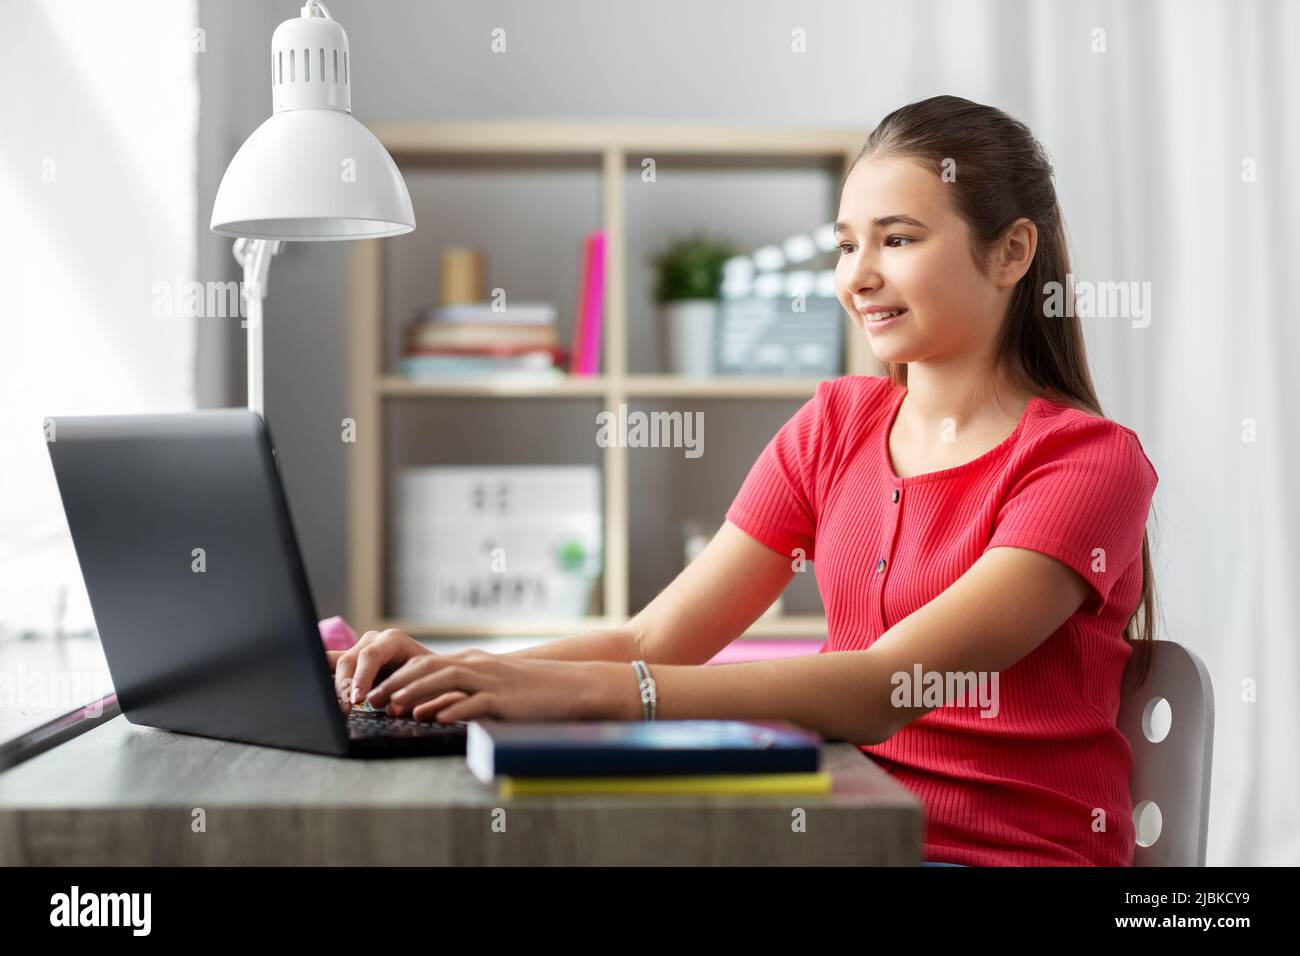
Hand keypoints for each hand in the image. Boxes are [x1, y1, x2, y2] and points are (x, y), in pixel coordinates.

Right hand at [332, 628, 437, 715]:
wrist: (432, 674)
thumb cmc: (431, 678)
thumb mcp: (425, 682)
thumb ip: (410, 693)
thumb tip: (392, 709)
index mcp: (392, 640)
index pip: (370, 655)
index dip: (362, 677)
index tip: (358, 699)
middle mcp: (372, 642)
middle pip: (348, 660)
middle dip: (344, 686)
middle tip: (345, 711)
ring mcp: (358, 651)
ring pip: (333, 664)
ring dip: (332, 687)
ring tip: (337, 710)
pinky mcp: (349, 664)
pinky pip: (330, 670)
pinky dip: (328, 686)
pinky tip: (327, 703)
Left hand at [364, 653, 633, 723]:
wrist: (573, 685)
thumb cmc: (534, 690)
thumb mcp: (496, 684)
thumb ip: (467, 691)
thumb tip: (435, 707)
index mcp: (473, 661)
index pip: (427, 663)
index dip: (399, 676)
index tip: (376, 689)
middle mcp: (478, 666)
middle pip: (429, 668)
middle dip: (398, 682)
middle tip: (374, 697)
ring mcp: (492, 681)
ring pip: (447, 680)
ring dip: (418, 693)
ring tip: (396, 706)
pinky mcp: (506, 699)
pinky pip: (475, 702)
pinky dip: (455, 709)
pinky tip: (438, 719)